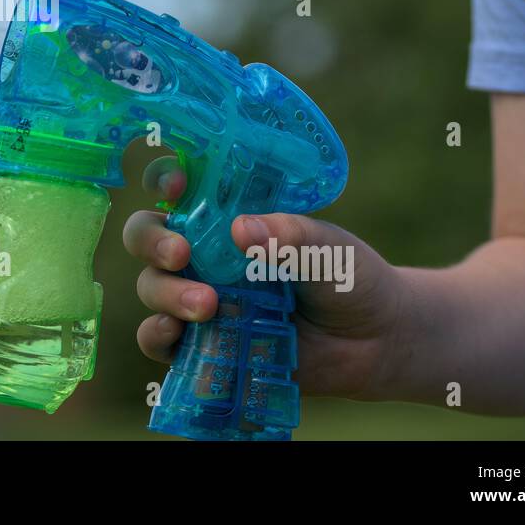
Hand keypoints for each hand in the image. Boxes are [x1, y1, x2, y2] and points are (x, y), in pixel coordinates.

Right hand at [123, 159, 408, 400]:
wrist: (376, 343)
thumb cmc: (350, 278)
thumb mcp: (327, 248)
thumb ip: (290, 237)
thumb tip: (243, 229)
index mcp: (227, 218)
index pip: (179, 188)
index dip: (166, 180)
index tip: (178, 187)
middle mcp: (204, 255)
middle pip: (147, 237)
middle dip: (153, 241)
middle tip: (180, 253)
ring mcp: (199, 299)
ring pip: (152, 287)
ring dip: (165, 293)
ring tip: (206, 306)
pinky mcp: (203, 345)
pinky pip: (160, 341)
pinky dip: (157, 337)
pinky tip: (175, 335)